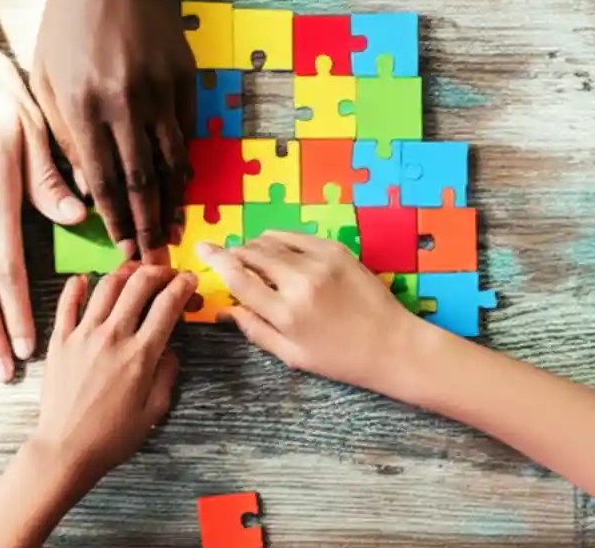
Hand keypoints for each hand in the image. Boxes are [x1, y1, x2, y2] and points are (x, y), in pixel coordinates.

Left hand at [31, 0, 194, 263]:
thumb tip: (87, 191)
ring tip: (173, 230)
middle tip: (157, 260)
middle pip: (142, 181)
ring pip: (171, 161)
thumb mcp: (45, 78)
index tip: (124, 251)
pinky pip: (187, 132)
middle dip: (148, 226)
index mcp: (81, 105)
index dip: (115, 222)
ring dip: (172, 202)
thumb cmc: (67, 24)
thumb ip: (62, 138)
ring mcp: (160, 89)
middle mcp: (124, 103)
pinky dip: (185, 164)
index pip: (102, 180)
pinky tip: (181, 186)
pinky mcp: (185, 77)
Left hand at [31, 264, 194, 483]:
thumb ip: (166, 375)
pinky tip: (84, 279)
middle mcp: (113, 336)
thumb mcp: (153, 411)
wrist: (65, 449)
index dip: (183, 286)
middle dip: (158, 271)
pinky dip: (76, 286)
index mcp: (141, 354)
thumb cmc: (112, 437)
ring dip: (124, 272)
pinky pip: (67, 303)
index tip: (190, 280)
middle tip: (166, 274)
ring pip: (106, 286)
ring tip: (134, 273)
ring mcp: (83, 334)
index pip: (168, 305)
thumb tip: (169, 351)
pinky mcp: (60, 340)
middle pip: (139, 285)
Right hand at [196, 231, 421, 392]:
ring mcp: (319, 261)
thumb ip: (256, 330)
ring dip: (254, 245)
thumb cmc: (340, 359)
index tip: (202, 249)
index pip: (238, 278)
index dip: (215, 260)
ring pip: (271, 241)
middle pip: (251, 254)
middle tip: (229, 259)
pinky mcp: (336, 249)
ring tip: (252, 257)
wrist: (392, 344)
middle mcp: (299, 283)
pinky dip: (278, 239)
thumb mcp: (292, 355)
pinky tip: (276, 249)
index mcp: (286, 314)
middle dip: (234, 253)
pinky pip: (295, 235)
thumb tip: (226, 310)